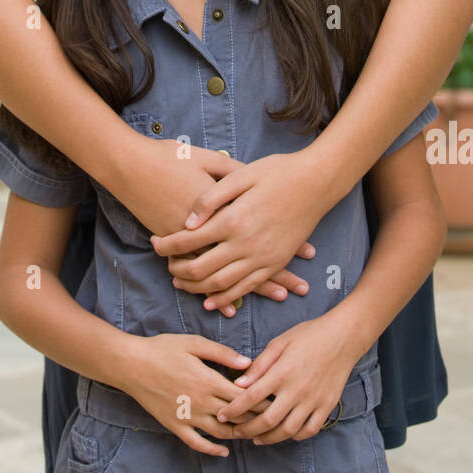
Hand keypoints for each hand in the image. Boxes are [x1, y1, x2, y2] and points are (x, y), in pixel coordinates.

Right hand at [120, 333, 271, 456]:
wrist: (132, 364)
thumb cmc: (163, 349)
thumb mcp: (194, 343)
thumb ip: (222, 354)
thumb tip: (248, 363)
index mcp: (209, 381)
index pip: (243, 396)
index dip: (262, 400)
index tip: (276, 400)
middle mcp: (202, 403)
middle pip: (237, 417)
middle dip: (256, 418)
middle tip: (272, 419)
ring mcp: (188, 417)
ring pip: (221, 433)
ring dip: (239, 435)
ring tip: (253, 433)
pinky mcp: (175, 426)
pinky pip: (197, 444)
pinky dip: (213, 450)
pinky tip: (224, 452)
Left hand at [151, 152, 326, 311]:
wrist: (317, 182)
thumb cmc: (278, 172)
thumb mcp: (241, 175)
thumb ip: (211, 198)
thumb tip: (188, 222)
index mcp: (233, 220)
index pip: (188, 241)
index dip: (167, 244)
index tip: (155, 242)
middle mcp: (246, 244)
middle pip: (200, 269)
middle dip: (177, 269)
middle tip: (165, 264)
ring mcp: (262, 258)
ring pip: (221, 285)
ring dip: (196, 288)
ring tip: (180, 282)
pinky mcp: (275, 263)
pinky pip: (246, 288)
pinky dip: (226, 298)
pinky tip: (211, 300)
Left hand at [213, 316, 359, 444]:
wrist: (343, 337)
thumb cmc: (309, 335)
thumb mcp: (280, 342)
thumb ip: (260, 364)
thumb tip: (239, 383)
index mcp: (282, 372)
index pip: (252, 397)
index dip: (234, 409)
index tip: (222, 416)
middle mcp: (297, 390)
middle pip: (268, 420)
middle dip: (247, 430)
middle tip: (236, 432)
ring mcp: (314, 401)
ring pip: (288, 431)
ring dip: (268, 438)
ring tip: (256, 438)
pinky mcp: (327, 406)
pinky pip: (309, 430)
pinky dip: (295, 436)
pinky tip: (284, 434)